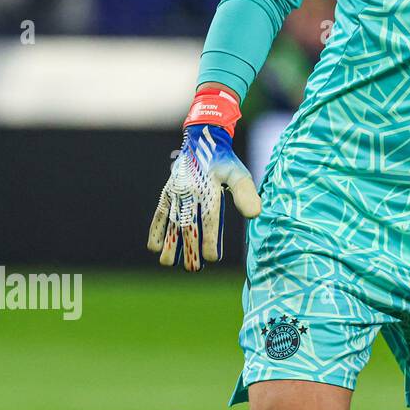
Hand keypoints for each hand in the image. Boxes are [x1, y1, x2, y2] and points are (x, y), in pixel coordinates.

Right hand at [147, 122, 260, 271]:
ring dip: (170, 244)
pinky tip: (154, 247)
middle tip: (193, 269)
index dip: (210, 239)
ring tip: (168, 263)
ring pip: (172, 223)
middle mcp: (190, 192)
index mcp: (209, 189)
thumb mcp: (238, 173)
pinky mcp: (168, 193)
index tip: (212, 258)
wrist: (203, 140)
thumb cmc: (225, 161)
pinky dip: (156, 230)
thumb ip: (245, 193)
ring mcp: (176, 193)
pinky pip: (160, 214)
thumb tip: (255, 215)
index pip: (209, 219)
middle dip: (189, 248)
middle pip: (188, 226)